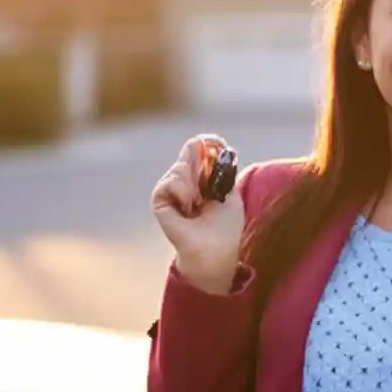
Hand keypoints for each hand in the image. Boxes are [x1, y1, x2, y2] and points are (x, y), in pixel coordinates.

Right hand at [151, 134, 245, 293]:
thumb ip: (223, 173)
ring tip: (198, 204)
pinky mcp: (160, 200)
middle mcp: (184, 180)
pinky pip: (169, 182)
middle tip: (209, 187)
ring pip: (179, 167)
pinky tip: (188, 205)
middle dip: (201, 165)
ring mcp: (171, 189)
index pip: (198, 150)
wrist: (216, 250)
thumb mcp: (230, 194)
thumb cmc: (226, 227)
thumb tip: (217, 149)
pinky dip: (181, 190)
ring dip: (193, 184)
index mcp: (201, 178)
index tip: (216, 141)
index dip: (206, 143)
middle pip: (189, 153)